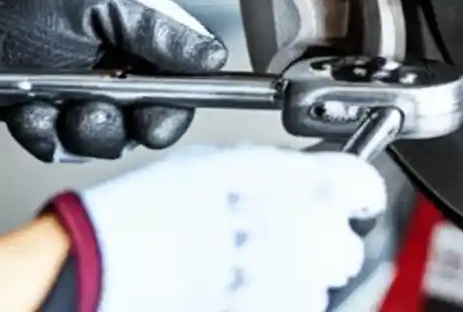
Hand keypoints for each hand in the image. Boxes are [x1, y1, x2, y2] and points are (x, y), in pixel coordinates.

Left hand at [0, 0, 226, 160]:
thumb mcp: (92, 2)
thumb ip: (156, 29)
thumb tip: (211, 55)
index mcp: (134, 27)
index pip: (183, 76)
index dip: (174, 104)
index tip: (153, 117)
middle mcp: (113, 61)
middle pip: (146, 118)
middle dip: (115, 123)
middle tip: (89, 110)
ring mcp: (79, 92)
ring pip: (104, 139)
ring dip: (72, 129)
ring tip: (42, 104)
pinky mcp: (45, 115)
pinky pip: (60, 146)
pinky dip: (40, 134)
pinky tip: (22, 111)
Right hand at [47, 146, 386, 311]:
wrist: (104, 266)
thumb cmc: (142, 212)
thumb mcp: (211, 164)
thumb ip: (269, 170)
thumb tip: (299, 174)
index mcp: (286, 178)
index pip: (358, 181)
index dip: (356, 189)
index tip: (354, 198)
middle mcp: (295, 230)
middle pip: (343, 243)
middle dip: (324, 244)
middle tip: (286, 241)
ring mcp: (284, 281)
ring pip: (320, 287)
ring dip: (296, 280)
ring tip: (248, 270)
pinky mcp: (269, 309)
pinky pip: (296, 308)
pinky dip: (275, 301)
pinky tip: (240, 290)